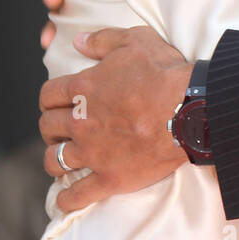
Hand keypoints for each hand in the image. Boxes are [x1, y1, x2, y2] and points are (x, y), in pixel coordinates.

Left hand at [39, 25, 191, 210]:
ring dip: (54, 158)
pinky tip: (66, 199)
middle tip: (61, 129)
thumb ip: (103, 40)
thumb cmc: (166, 73)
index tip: (57, 102)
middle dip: (51, 127)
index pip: (48, 95)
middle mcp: (81, 122)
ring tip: (63, 158)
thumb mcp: (136, 40)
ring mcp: (94, 153)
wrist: (191, 109)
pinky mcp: (110, 177)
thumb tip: (79, 41)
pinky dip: (68, 199)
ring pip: (55, 161)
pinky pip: (78, 195)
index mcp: (83, 89)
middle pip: (47, 128)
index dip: (50, 98)